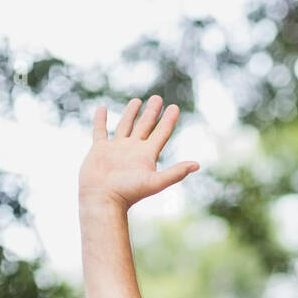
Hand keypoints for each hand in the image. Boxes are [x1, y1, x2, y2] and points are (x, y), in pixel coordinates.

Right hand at [78, 96, 198, 211]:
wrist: (103, 200)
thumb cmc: (128, 192)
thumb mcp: (155, 182)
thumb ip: (175, 173)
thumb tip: (197, 165)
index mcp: (146, 155)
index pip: (161, 133)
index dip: (169, 120)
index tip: (174, 107)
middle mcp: (133, 150)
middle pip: (145, 126)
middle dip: (152, 112)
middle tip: (158, 98)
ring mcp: (116, 149)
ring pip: (125, 125)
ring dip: (131, 113)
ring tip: (137, 101)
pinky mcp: (99, 149)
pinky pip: (100, 130)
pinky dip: (101, 120)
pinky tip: (102, 109)